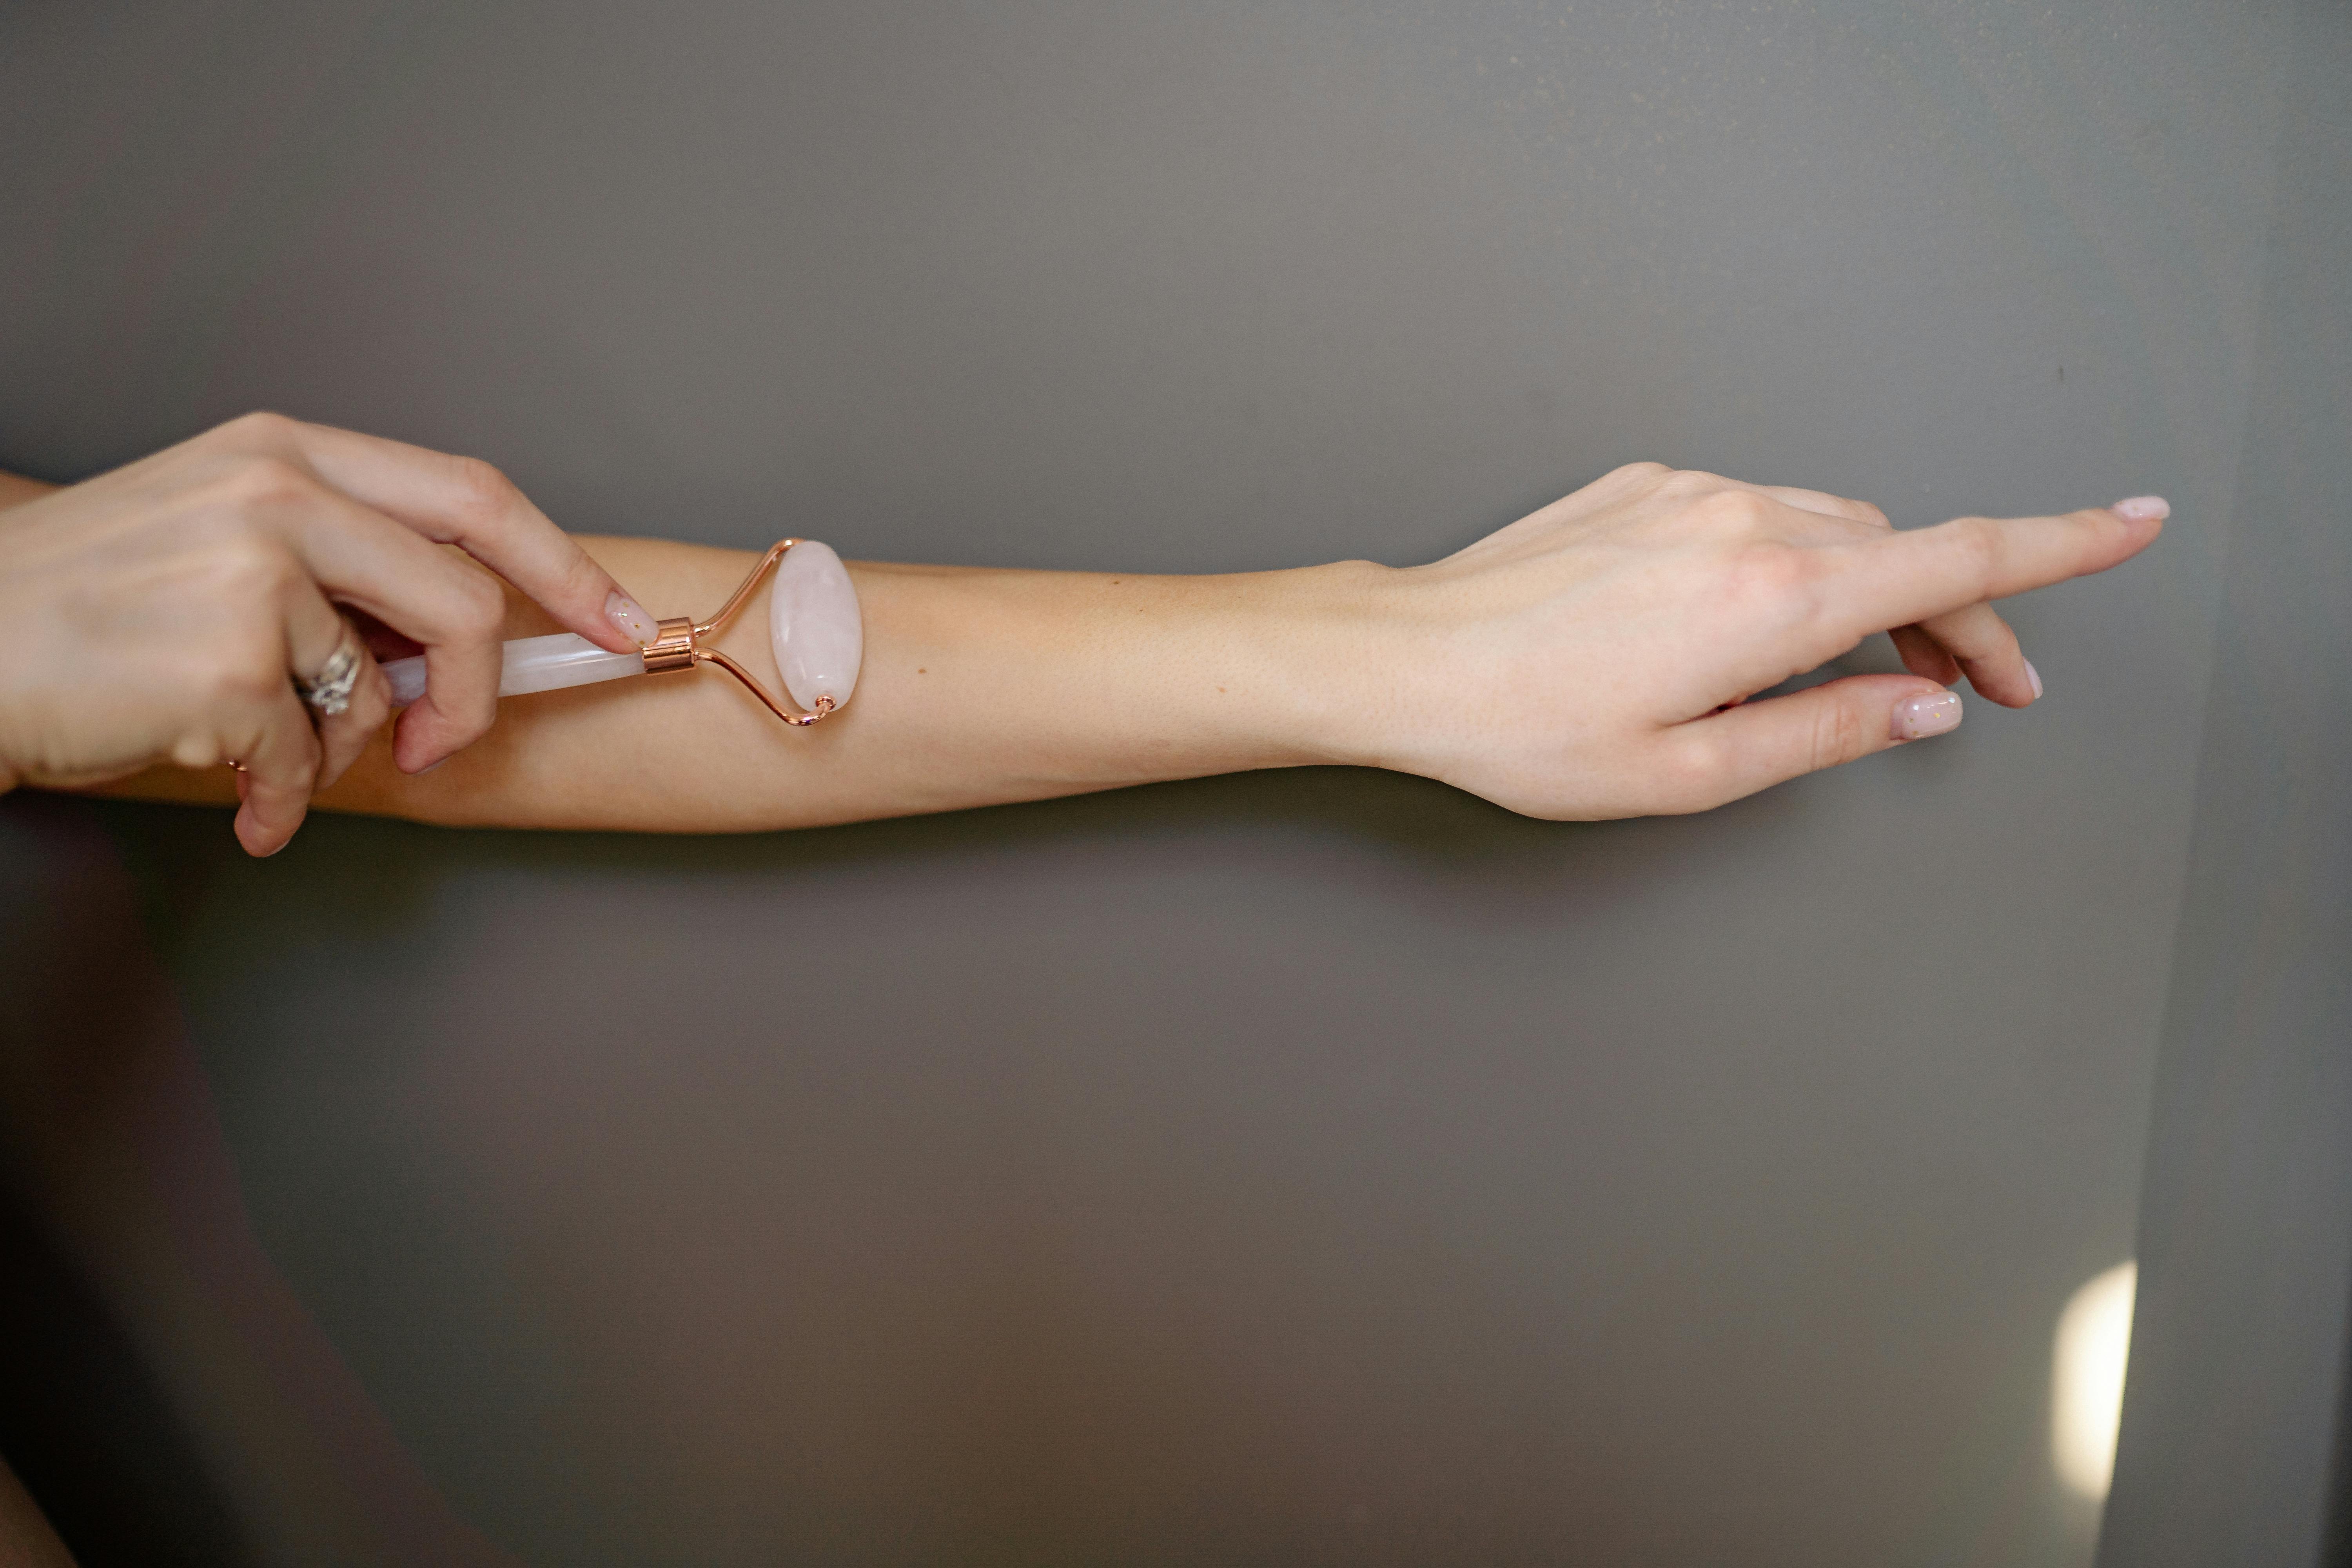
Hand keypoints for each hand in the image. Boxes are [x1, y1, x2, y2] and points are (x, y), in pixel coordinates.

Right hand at [0, 412, 661, 853]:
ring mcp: (251, 578)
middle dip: (474, 690)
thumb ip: (340, 558)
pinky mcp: (228, 669)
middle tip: (444, 739)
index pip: (473, 495)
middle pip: (463, 601)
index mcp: (285, 450)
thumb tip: (456, 629)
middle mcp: (275, 495)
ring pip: (378, 695)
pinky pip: (308, 760)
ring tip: (264, 749)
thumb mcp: (216, 530)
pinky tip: (238, 795)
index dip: (563, 565)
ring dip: (339, 751)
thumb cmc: (85, 604)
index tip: (623, 621)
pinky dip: (282, 799)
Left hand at [1366, 463, 2165, 816]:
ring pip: (1834, 528)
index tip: (2136, 522)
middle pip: (1904, 551)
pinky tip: (1749, 624)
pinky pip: (1756, 512)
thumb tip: (1923, 707)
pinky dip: (1790, 561)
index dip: (2065, 543)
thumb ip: (1829, 732)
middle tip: (1970, 693)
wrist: (1408, 659)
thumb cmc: (1529, 729)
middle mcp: (1745, 520)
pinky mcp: (1647, 484)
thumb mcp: (1694, 774)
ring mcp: (1692, 490)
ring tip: (1862, 670)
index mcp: (1774, 598)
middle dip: (1956, 619)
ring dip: (1873, 590)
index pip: (1961, 556)